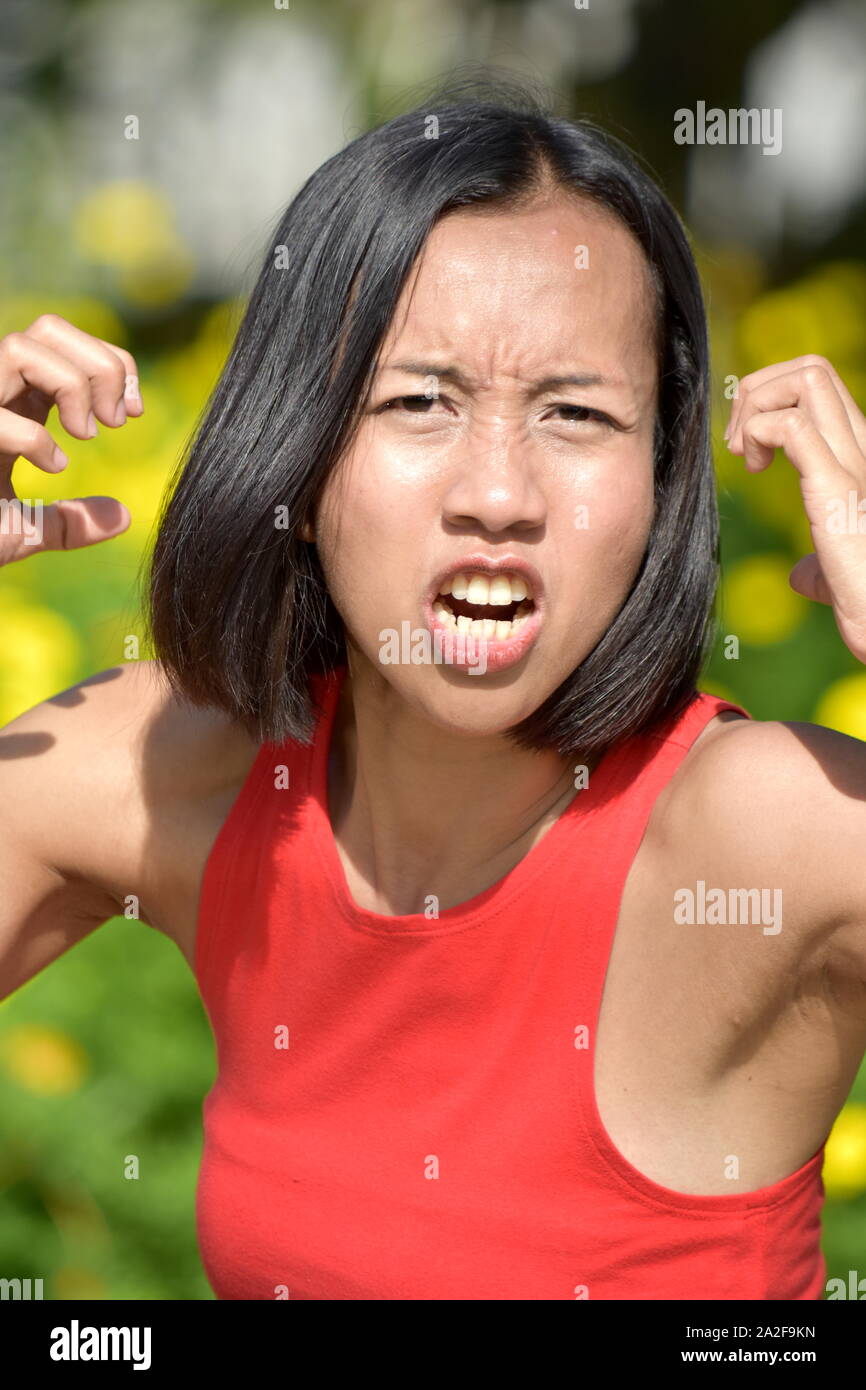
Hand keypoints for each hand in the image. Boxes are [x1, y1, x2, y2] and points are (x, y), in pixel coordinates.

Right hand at [0, 313, 141, 564]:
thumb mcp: (26, 531)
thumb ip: (72, 523)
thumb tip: (123, 517)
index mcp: (13, 402)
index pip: (68, 346)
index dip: (112, 364)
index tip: (135, 412)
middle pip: (49, 328)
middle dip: (99, 364)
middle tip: (117, 420)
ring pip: (20, 345)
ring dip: (71, 385)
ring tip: (87, 434)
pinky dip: (35, 438)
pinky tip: (53, 467)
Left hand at [725, 353, 865, 662]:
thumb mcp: (836, 574)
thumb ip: (818, 565)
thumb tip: (801, 576)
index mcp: (859, 460)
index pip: (819, 386)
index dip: (771, 400)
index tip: (750, 451)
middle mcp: (862, 450)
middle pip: (812, 367)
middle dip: (758, 390)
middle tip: (739, 446)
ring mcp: (853, 463)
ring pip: (807, 377)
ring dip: (757, 406)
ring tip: (745, 455)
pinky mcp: (837, 486)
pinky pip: (793, 425)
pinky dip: (760, 433)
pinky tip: (755, 469)